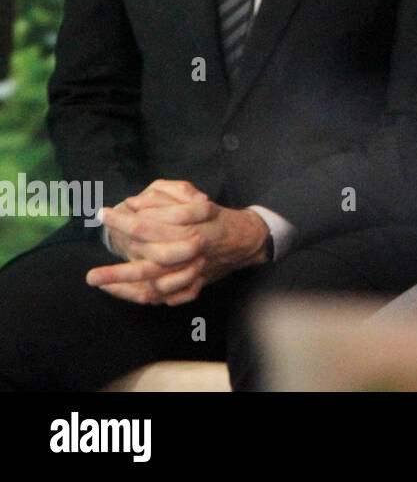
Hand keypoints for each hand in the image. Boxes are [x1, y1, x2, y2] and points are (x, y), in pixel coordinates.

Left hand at [88, 180, 270, 305]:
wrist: (245, 240)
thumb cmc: (215, 216)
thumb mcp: (193, 198)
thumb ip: (165, 197)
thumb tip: (134, 203)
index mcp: (190, 228)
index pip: (149, 226)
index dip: (123, 221)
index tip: (103, 214)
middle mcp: (191, 253)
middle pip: (148, 267)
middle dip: (118, 272)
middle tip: (91, 275)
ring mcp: (193, 273)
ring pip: (155, 288)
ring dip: (126, 289)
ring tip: (101, 283)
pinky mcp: (194, 286)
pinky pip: (165, 298)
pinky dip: (143, 297)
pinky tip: (123, 291)